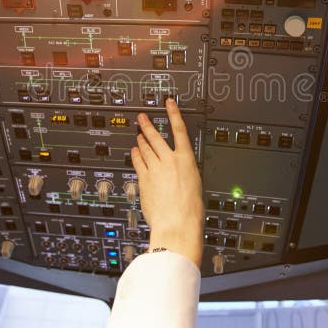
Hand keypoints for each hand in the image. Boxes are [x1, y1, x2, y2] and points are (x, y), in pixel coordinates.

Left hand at [131, 99, 203, 267]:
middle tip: (141, 117)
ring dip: (141, 139)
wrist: (177, 224)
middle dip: (147, 125)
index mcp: (187, 160)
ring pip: (145, 148)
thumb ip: (184, 173)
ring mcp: (155, 169)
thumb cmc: (190, 211)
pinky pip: (137, 161)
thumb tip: (178, 172)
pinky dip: (135, 154)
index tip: (168, 103)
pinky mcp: (144, 179)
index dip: (173, 114)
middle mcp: (170, 161)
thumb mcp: (194, 185)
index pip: (180, 130)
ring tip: (138, 133)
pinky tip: (133, 151)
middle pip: (156, 136)